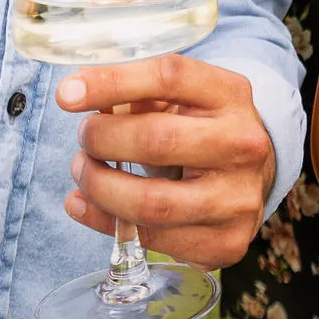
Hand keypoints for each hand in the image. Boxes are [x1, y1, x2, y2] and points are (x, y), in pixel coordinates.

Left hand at [55, 54, 275, 269]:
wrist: (251, 177)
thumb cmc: (200, 128)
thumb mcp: (180, 96)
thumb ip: (135, 91)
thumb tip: (76, 89)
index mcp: (230, 94)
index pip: (169, 76)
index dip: (112, 82)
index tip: (67, 93)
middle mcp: (242, 144)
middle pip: (156, 140)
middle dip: (102, 139)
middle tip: (84, 138)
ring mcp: (238, 199)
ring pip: (151, 202)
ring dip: (100, 187)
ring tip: (83, 171)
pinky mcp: (227, 243)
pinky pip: (154, 240)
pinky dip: (106, 223)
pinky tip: (85, 206)